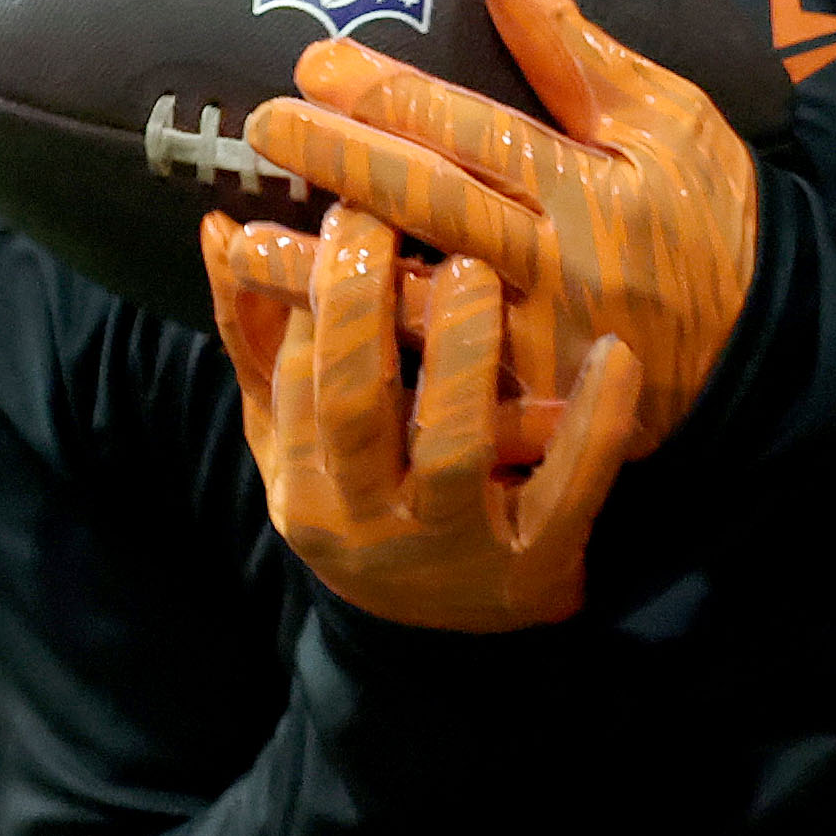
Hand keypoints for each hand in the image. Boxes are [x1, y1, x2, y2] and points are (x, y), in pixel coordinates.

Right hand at [204, 200, 639, 632]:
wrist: (448, 634)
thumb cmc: (368, 496)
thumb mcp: (298, 438)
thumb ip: (258, 340)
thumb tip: (218, 229)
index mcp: (304, 483)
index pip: (297, 376)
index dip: (318, 289)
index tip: (349, 201)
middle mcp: (366, 522)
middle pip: (352, 409)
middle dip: (363, 309)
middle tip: (391, 214)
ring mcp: (452, 547)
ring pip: (452, 449)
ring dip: (463, 356)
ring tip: (476, 270)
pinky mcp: (536, 564)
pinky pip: (568, 489)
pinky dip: (595, 423)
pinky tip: (617, 353)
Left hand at [245, 0, 757, 456]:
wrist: (770, 348)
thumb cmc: (714, 215)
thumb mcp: (667, 113)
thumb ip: (568, 43)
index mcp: (590, 185)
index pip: (472, 131)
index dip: (389, 96)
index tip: (314, 63)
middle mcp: (559, 266)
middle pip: (433, 207)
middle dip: (341, 163)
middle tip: (260, 127)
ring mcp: (541, 347)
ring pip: (417, 309)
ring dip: (326, 277)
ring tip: (243, 241)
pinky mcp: (530, 409)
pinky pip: (435, 389)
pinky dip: (369, 364)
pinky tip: (303, 342)